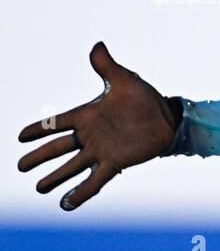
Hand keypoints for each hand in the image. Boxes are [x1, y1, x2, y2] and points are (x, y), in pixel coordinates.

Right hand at [17, 42, 180, 210]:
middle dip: (39, 157)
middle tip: (21, 166)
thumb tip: (97, 45)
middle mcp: (91, 135)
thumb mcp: (124, 80)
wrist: (169, 119)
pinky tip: (67, 204)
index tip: (19, 136)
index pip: (56, 123)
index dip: (38, 129)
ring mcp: (101, 151)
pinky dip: (81, 193)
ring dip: (55, 178)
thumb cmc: (146, 99)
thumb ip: (106, 66)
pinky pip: (94, 180)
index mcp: (87, 115)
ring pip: (72, 167)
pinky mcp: (115, 163)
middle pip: (58, 148)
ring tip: (40, 188)